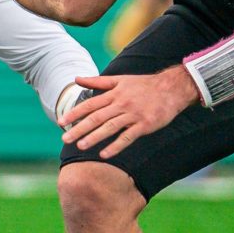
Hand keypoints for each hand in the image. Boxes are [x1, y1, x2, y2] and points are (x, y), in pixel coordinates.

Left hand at [60, 66, 199, 157]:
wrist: (171, 88)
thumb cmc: (144, 84)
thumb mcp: (120, 79)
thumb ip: (97, 81)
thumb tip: (76, 78)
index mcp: (114, 93)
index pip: (90, 104)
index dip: (75, 113)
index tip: (62, 122)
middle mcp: (121, 103)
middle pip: (96, 117)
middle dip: (80, 129)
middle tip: (65, 139)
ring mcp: (133, 115)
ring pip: (110, 127)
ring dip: (94, 137)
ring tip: (80, 146)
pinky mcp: (144, 125)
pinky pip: (128, 137)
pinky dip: (116, 146)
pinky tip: (105, 154)